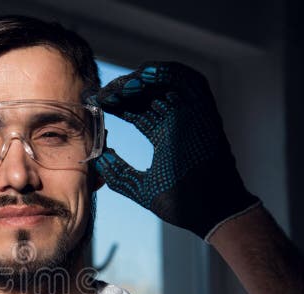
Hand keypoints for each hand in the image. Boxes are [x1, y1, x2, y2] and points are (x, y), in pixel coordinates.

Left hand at [93, 61, 259, 239]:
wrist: (210, 210)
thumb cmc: (183, 204)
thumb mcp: (140, 186)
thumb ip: (118, 173)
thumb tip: (97, 157)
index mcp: (165, 135)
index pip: (136, 110)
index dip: (114, 104)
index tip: (93, 104)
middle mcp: (178, 120)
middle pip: (146, 93)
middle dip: (120, 90)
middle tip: (97, 96)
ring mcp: (191, 114)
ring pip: (165, 81)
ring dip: (138, 79)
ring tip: (114, 90)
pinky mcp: (203, 111)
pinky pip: (186, 80)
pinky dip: (163, 73)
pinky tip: (138, 79)